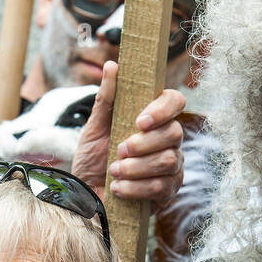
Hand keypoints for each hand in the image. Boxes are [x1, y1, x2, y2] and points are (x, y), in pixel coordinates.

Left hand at [72, 61, 185, 204]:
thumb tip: (112, 66)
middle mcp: (168, 140)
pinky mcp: (167, 191)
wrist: (86, 196)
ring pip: (169, 160)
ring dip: (136, 167)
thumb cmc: (92, 159)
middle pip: (174, 133)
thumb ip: (106, 99)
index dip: (162, 109)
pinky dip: (136, 188)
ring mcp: (172, 166)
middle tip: (118, 151)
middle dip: (143, 144)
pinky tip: (118, 188)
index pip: (175, 101)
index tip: (140, 121)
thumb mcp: (94, 127)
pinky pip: (162, 186)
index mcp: (153, 118)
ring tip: (114, 171)